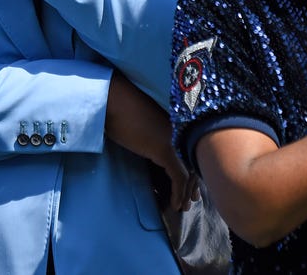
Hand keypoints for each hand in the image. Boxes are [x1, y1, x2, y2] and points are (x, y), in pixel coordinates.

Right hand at [105, 73, 197, 210]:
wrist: (112, 99)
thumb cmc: (118, 109)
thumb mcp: (139, 125)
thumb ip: (150, 136)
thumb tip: (150, 149)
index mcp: (175, 123)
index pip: (190, 150)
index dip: (192, 170)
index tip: (191, 186)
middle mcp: (179, 130)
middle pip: (194, 161)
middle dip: (193, 184)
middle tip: (192, 200)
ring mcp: (174, 139)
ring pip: (189, 172)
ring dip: (187, 192)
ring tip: (182, 206)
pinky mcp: (165, 149)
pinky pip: (179, 177)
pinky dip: (178, 193)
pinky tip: (175, 204)